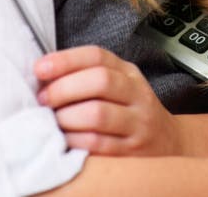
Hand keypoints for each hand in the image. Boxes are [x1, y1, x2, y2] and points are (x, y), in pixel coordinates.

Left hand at [34, 45, 181, 156]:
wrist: (167, 142)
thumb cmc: (129, 112)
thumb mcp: (118, 87)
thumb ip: (88, 78)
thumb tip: (43, 77)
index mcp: (128, 72)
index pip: (97, 56)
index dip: (66, 59)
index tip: (39, 68)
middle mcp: (136, 93)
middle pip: (100, 81)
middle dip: (64, 88)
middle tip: (43, 99)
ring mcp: (137, 122)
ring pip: (98, 114)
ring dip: (67, 117)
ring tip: (52, 121)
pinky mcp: (132, 151)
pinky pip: (99, 144)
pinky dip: (76, 140)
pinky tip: (64, 140)